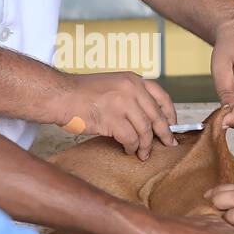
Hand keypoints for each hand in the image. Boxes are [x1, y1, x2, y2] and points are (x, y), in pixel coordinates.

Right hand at [58, 71, 177, 159]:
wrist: (61, 95)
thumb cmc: (82, 93)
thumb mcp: (112, 85)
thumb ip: (130, 96)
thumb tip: (148, 118)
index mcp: (133, 80)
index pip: (161, 96)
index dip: (170, 113)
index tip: (172, 125)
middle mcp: (131, 89)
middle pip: (156, 116)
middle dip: (164, 134)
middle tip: (168, 144)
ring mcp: (122, 104)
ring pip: (145, 130)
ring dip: (145, 145)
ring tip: (142, 154)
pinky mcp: (112, 119)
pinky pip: (130, 138)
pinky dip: (131, 147)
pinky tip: (128, 150)